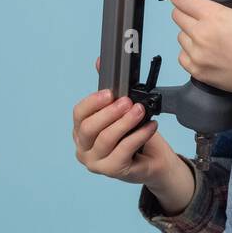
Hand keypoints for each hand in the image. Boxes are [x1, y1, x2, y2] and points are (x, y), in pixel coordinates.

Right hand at [72, 56, 179, 186]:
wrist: (153, 160)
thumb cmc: (133, 134)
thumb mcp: (121, 110)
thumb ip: (109, 90)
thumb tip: (100, 61)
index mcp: (81, 131)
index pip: (79, 114)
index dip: (93, 102)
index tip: (110, 92)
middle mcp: (83, 148)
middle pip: (89, 128)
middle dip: (110, 112)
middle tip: (127, 102)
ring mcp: (96, 162)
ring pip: (107, 139)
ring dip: (126, 122)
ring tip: (140, 111)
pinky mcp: (112, 171)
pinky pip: (124, 151)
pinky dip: (139, 136)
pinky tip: (150, 126)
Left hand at [166, 0, 231, 99]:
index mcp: (214, 16)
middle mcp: (201, 35)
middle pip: (177, 15)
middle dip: (184, 10)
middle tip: (196, 12)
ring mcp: (197, 55)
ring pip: (180, 36)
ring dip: (188, 32)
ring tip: (206, 35)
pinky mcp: (198, 71)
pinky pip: (182, 56)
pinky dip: (189, 52)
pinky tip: (204, 51)